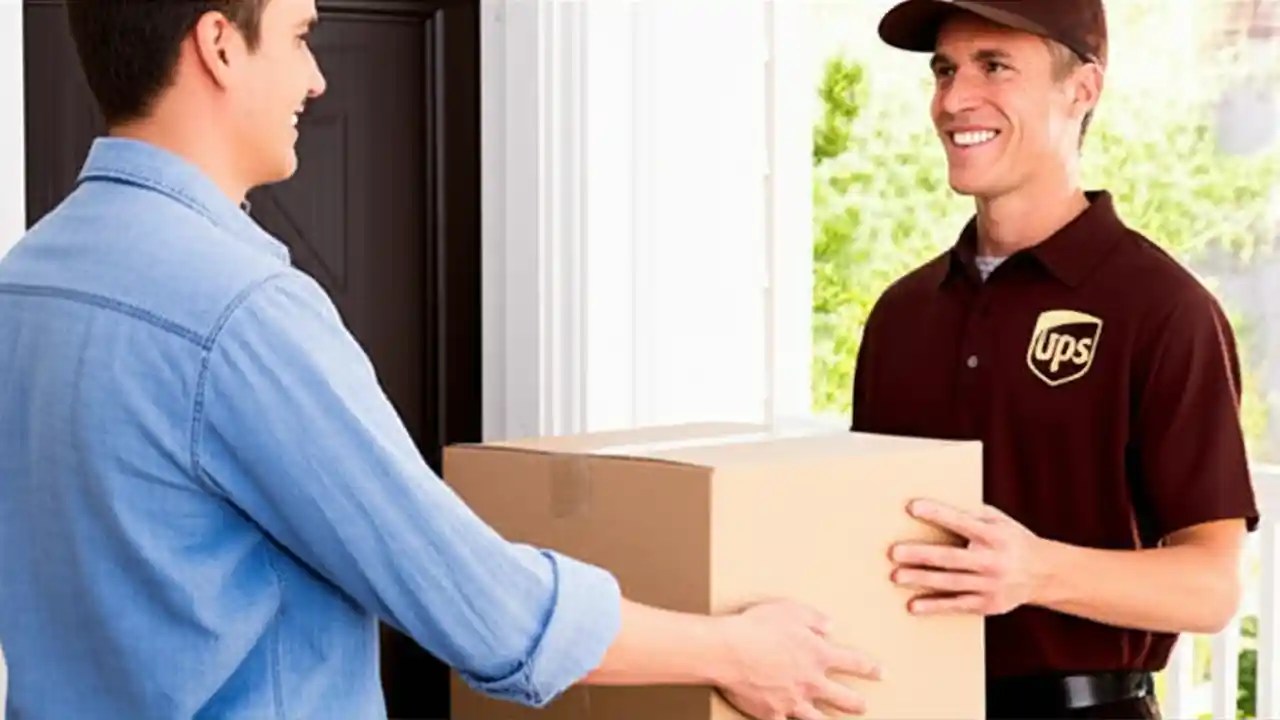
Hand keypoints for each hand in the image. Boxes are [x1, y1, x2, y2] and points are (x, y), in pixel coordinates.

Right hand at [716, 599, 881, 719]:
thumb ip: (814, 618)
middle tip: (863, 705)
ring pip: (819, 719)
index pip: (855, 663)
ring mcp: (792, 701)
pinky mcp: (772, 713)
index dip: (871, 669)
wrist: (727, 651)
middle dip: (857, 704)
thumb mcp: (789, 610)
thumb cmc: (756, 626)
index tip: (882, 673)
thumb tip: (831, 625)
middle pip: (844, 699)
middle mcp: (810, 682)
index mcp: (818, 655)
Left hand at [890, 499, 1050, 615]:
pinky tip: (913, 605)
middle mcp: (993, 561)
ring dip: (921, 580)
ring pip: (950, 583)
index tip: (912, 507)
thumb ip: (972, 513)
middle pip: (951, 558)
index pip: (962, 522)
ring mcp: (991, 585)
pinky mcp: (988, 605)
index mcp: (994, 535)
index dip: (937, 514)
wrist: (1044, 574)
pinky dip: (934, 606)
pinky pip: (956, 606)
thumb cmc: (1012, 540)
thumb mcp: (999, 521)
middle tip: (894, 552)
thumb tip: (937, 501)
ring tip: (896, 576)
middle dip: (921, 555)